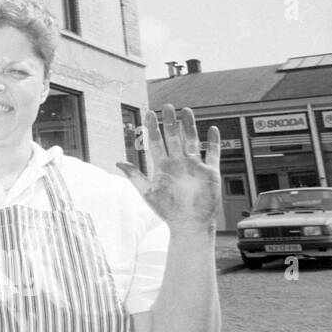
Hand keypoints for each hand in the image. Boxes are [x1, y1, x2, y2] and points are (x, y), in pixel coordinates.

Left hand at [117, 104, 220, 234]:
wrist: (188, 224)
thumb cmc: (167, 210)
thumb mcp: (147, 191)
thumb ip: (134, 175)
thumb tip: (118, 162)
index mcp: (163, 166)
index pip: (156, 142)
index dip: (152, 128)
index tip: (148, 114)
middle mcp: (179, 164)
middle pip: (174, 137)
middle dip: (170, 122)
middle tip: (167, 107)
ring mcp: (194, 166)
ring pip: (192, 141)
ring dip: (189, 126)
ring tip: (186, 111)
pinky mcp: (210, 172)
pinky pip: (213, 154)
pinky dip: (214, 142)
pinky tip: (213, 129)